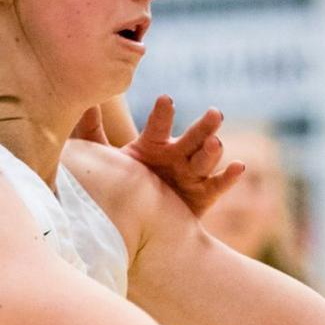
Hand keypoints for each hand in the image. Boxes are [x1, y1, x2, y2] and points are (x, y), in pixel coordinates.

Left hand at [87, 96, 244, 218]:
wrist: (133, 224)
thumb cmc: (119, 184)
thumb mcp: (104, 159)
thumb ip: (92, 131)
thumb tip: (85, 99)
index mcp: (153, 144)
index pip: (158, 126)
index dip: (162, 114)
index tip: (165, 100)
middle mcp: (176, 155)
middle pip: (193, 136)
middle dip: (204, 125)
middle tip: (214, 113)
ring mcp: (191, 174)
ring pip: (207, 159)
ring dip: (214, 150)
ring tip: (216, 142)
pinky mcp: (203, 195)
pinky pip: (218, 186)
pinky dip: (229, 177)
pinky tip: (239, 167)